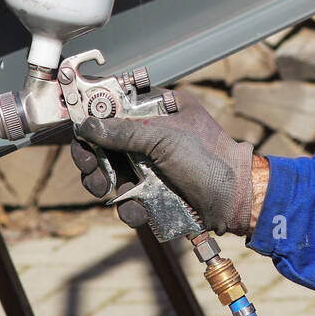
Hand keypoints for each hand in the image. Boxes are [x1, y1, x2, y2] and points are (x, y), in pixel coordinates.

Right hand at [71, 88, 255, 235]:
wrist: (236, 201)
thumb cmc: (209, 159)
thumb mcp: (165, 139)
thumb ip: (125, 131)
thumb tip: (87, 125)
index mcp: (159, 108)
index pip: (116, 105)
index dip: (94, 115)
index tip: (78, 128)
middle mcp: (153, 134)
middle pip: (106, 142)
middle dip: (93, 156)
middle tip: (90, 167)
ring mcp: (152, 164)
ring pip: (111, 172)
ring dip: (103, 183)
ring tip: (105, 190)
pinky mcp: (154, 193)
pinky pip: (128, 198)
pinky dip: (129, 206)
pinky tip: (139, 210)